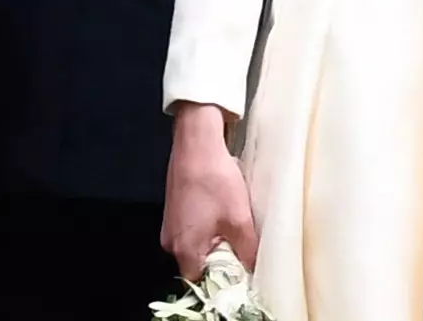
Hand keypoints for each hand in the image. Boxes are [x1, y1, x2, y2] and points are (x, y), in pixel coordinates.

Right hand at [161, 103, 257, 280]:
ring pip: (197, 241)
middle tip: (242, 239)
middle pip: (198, 261)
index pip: (201, 279)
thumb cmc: (215, 181)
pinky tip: (222, 205)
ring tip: (234, 218)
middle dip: (221, 254)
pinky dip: (209, 221)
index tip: (241, 265)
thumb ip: (246, 248)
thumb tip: (251, 267)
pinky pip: (193, 225)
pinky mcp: (175, 208)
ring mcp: (171, 224)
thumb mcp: (239, 218)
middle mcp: (171, 241)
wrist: (196, 145)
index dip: (222, 276)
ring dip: (216, 235)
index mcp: (184, 250)